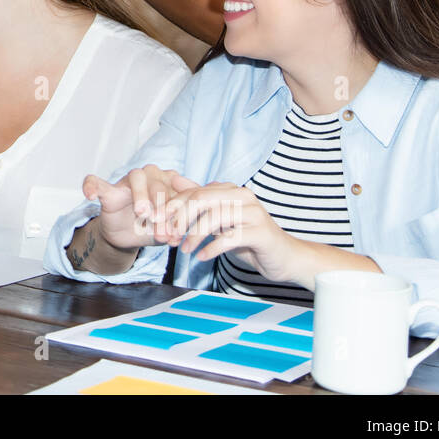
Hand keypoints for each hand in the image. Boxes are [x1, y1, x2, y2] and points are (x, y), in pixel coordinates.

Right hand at [84, 166, 199, 250]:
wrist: (128, 237)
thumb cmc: (152, 228)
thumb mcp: (167, 231)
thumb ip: (171, 231)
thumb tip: (171, 237)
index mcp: (171, 184)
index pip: (178, 190)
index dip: (179, 207)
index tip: (176, 226)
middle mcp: (152, 176)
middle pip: (159, 182)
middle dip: (160, 202)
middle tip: (158, 220)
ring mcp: (128, 181)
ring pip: (136, 176)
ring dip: (140, 193)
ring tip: (142, 211)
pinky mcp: (108, 190)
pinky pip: (96, 182)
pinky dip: (92, 186)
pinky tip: (89, 195)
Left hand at [162, 182, 307, 285]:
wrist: (283, 258)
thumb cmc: (248, 238)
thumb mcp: (220, 220)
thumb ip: (199, 201)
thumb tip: (174, 180)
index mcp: (230, 190)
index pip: (194, 192)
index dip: (172, 207)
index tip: (156, 223)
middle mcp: (242, 196)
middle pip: (201, 199)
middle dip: (180, 218)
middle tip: (168, 237)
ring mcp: (253, 213)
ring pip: (214, 217)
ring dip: (194, 235)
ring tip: (184, 250)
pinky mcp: (261, 232)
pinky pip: (230, 238)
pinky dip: (211, 248)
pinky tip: (201, 257)